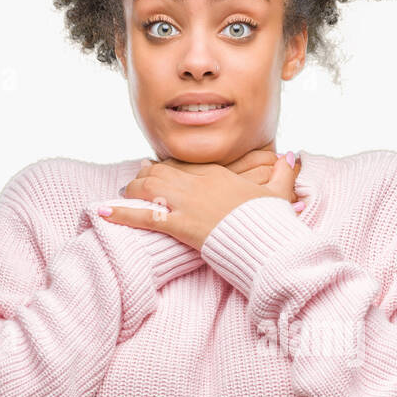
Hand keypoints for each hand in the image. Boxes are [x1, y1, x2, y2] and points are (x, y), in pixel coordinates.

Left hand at [98, 149, 302, 250]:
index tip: (155, 169)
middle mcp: (197, 184)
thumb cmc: (273, 221)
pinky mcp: (179, 225)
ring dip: (132, 193)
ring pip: (147, 188)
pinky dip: (120, 214)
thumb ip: (284, 173)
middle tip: (133, 186)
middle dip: (143, 178)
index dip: (165, 167)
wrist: (267, 241)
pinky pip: (143, 216)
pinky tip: (101, 212)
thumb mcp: (280, 194)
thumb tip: (294, 155)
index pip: (182, 164)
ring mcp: (186, 203)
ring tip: (121, 197)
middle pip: (159, 172)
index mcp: (217, 175)